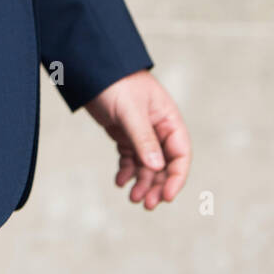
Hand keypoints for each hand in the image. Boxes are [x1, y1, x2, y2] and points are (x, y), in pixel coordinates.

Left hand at [85, 70, 190, 209]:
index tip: (167, 196)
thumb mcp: (130, 111)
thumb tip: (157, 168)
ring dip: (142, 182)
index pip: (180, 154)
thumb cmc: (116, 82)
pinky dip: (127, 171)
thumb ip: (143, 138)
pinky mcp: (124, 134)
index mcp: (168, 120)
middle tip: (146, 204)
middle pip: (164, 165)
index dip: (177, 177)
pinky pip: (130, 159)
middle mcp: (158, 128)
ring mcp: (141, 132)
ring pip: (147, 165)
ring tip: (132, 197)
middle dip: (157, 186)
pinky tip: (120, 181)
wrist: (92, 69)